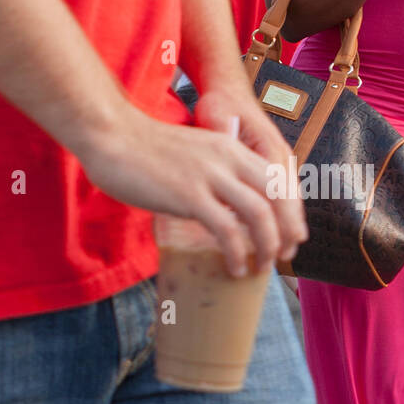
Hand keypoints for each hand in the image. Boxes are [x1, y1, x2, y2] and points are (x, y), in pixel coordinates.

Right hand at [79, 84, 306, 277]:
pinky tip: (236, 268)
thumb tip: (225, 206)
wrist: (111, 135)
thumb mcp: (194, 152)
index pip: (278, 178)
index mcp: (232, 146)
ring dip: (268, 245)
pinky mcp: (189, 195)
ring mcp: (210, 176)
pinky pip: (226, 229)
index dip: (292, 210)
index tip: (292, 234)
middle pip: (279, 196)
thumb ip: (214, 171)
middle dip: (289, 230)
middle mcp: (228, 158)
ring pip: (260, 214)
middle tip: (287, 256)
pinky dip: (237, 253)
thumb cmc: (144, 149)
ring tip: (263, 267)